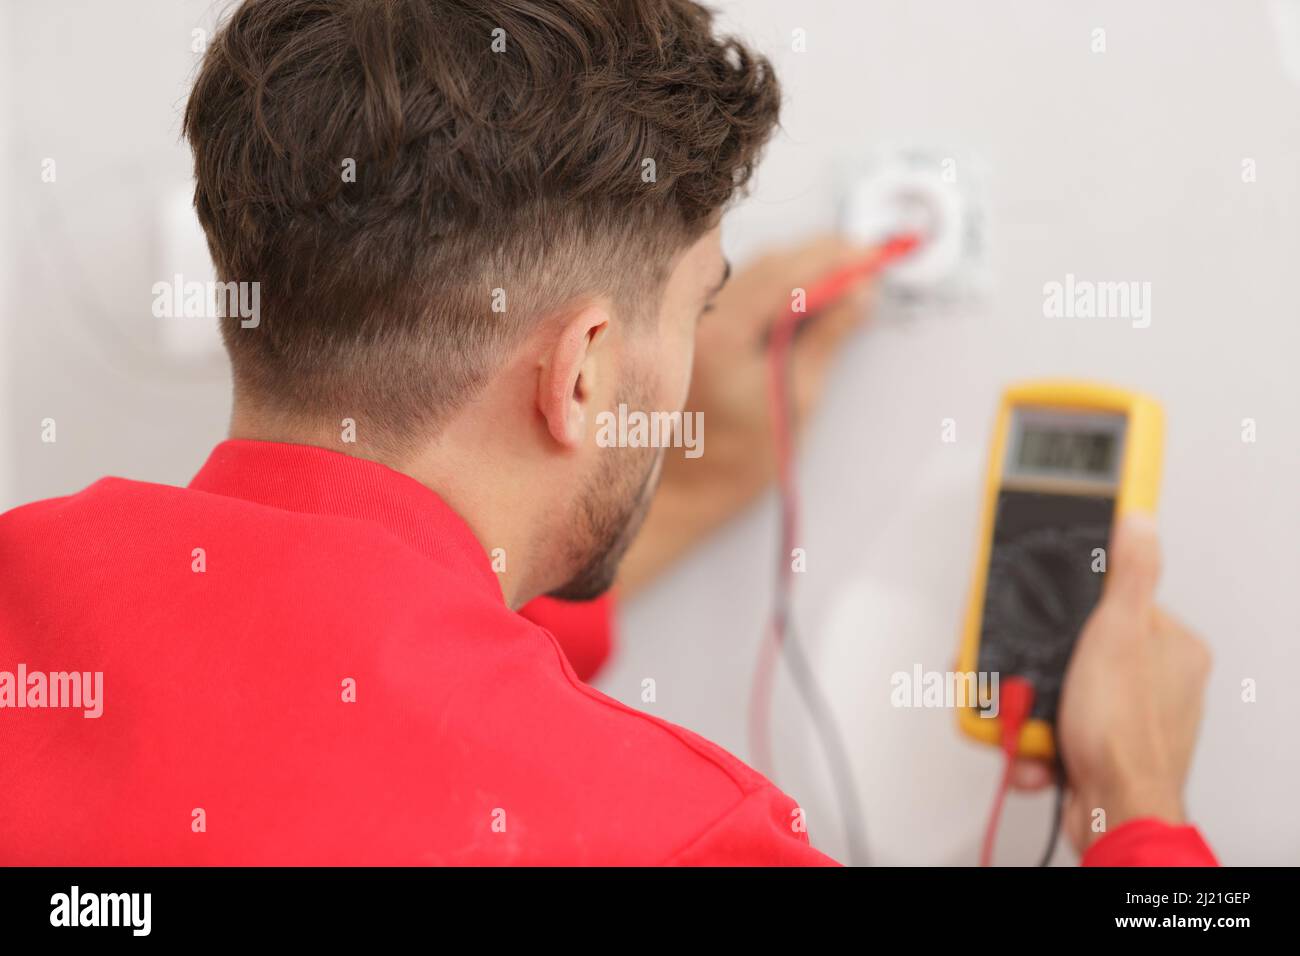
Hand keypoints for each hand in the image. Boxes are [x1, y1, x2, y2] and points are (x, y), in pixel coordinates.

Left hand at [617, 235, 876, 594]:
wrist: (683, 492)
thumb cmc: (737, 461)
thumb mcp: (797, 399)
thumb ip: (827, 339)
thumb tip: (860, 294)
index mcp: (723, 338)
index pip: (788, 275)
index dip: (835, 259)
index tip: (871, 255)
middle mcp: (698, 319)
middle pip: (769, 263)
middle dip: (820, 255)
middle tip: (866, 259)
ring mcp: (690, 321)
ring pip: (753, 270)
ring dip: (798, 266)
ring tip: (844, 276)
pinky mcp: (692, 327)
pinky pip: (739, 288)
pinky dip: (774, 283)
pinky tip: (803, 294)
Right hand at [1055, 514, 1211, 851]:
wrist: (1112, 813)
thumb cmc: (1126, 737)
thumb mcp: (1119, 634)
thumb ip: (1128, 574)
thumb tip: (1139, 523)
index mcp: (1169, 647)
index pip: (1110, 603)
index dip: (1068, 609)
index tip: (1043, 613)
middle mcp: (1150, 682)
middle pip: (1071, 648)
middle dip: (1036, 668)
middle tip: (1025, 678)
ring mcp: (1118, 715)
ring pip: (1053, 688)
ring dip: (1026, 703)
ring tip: (1026, 714)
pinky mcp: (1091, 745)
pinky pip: (1047, 724)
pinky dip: (1031, 733)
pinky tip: (1035, 740)